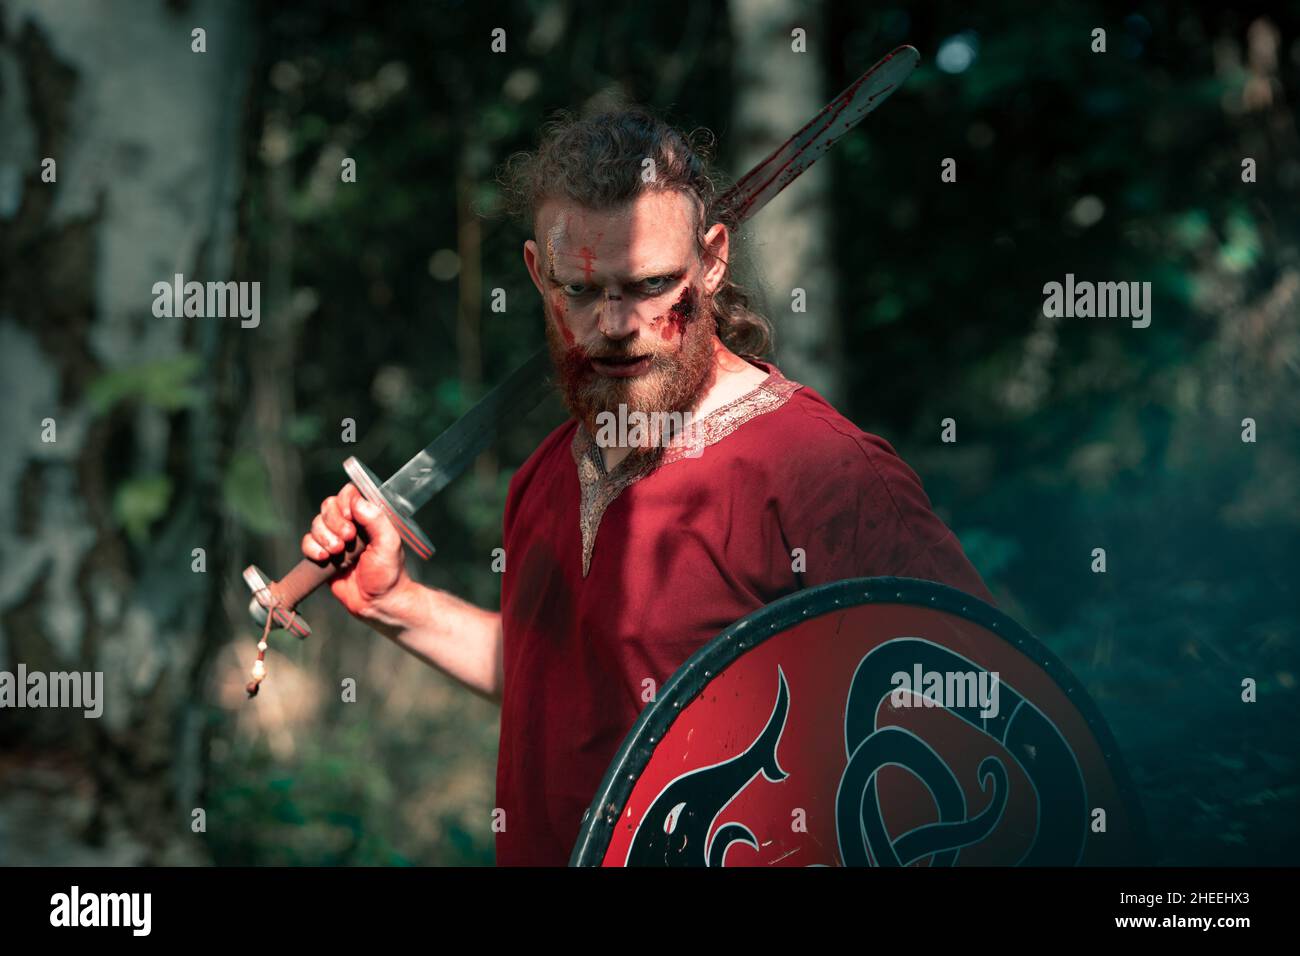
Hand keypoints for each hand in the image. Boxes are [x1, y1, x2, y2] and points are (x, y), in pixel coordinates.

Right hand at [301, 483, 412, 623]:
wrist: (377, 603)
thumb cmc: (388, 573)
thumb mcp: (389, 543)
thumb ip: (375, 519)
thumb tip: (355, 500)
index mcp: (368, 517)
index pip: (348, 494)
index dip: (344, 503)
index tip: (350, 517)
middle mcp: (350, 524)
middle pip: (328, 506)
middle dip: (334, 522)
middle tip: (348, 539)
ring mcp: (334, 539)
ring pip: (316, 523)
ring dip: (324, 537)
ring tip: (337, 552)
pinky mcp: (322, 555)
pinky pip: (307, 542)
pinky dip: (312, 548)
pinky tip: (324, 558)